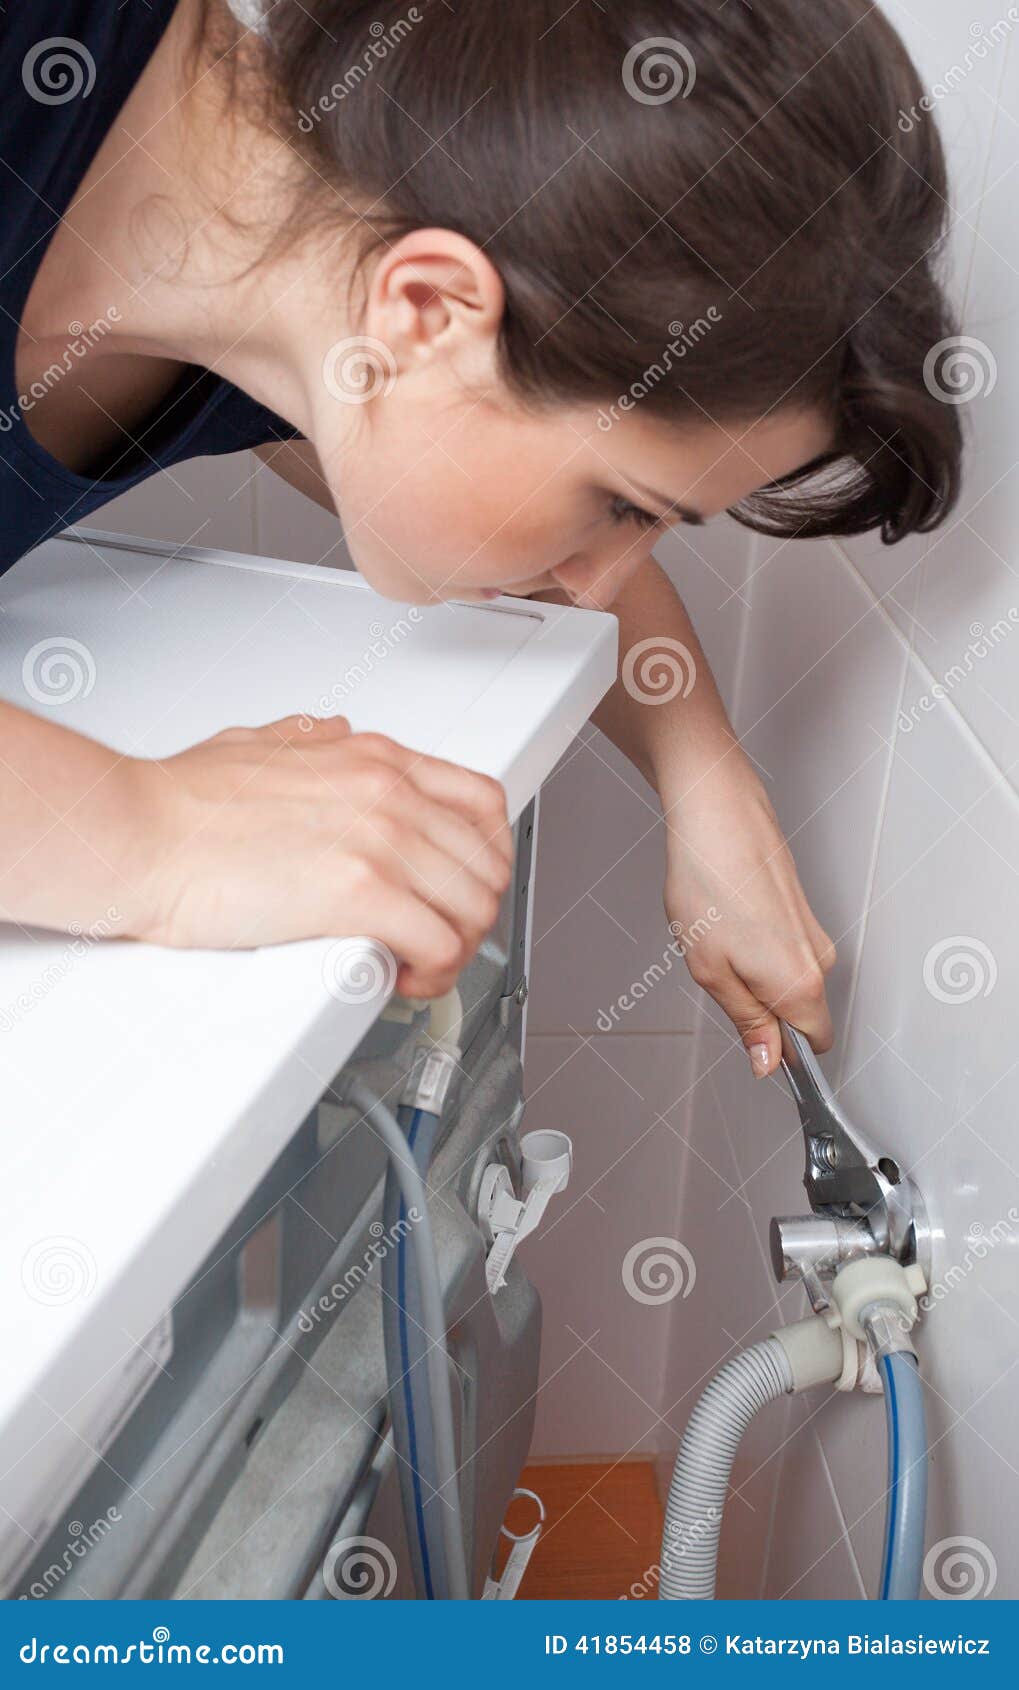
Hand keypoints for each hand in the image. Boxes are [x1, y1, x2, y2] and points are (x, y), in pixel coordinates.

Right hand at [127, 714, 511, 997]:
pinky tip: (404, 977)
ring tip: (420, 964)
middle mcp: (388, 793)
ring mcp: (379, 840)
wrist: (140, 834)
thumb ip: (306, 740)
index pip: (481, 803)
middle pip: (486, 863)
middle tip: (441, 937)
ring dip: (457, 948)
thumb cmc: (180, 802)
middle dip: (473, 911)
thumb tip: (329, 734)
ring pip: (473, 907)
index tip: (466, 884)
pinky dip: (433, 973)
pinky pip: (438, 944)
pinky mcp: (360, 893)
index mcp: (373, 759)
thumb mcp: (259, 743)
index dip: (486, 856)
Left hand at [662, 747, 835, 1075]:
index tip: (752, 1048)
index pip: (813, 1047)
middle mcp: (818, 959)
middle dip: (761, 1009)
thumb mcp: (711, 972)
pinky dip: (755, 945)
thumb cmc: (709, 883)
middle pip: (799, 1011)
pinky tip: (724, 918)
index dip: (781, 1054)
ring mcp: (813, 930)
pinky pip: (784, 948)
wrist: (717, 815)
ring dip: (753, 973)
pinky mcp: (801, 908)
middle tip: (717, 977)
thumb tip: (768, 1063)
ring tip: (715, 939)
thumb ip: (747, 1022)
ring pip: (788, 977)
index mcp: (800, 984)